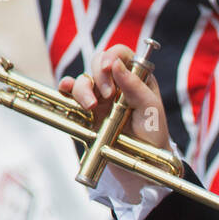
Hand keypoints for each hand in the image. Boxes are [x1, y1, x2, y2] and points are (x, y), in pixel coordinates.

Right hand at [57, 44, 171, 151]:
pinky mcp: (87, 112)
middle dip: (99, 74)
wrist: (143, 165)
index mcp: (136, 78)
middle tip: (107, 95)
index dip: (112, 56)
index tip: (109, 68)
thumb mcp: (150, 110)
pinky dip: (66, 90)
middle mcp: (116, 84)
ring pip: (84, 80)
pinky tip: (65, 90)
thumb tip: (116, 63)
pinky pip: (71, 95)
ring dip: (83, 88)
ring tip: (91, 106)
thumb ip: (135, 86)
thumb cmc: (153, 135)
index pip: (121, 55)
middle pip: (98, 63)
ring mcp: (100, 97)